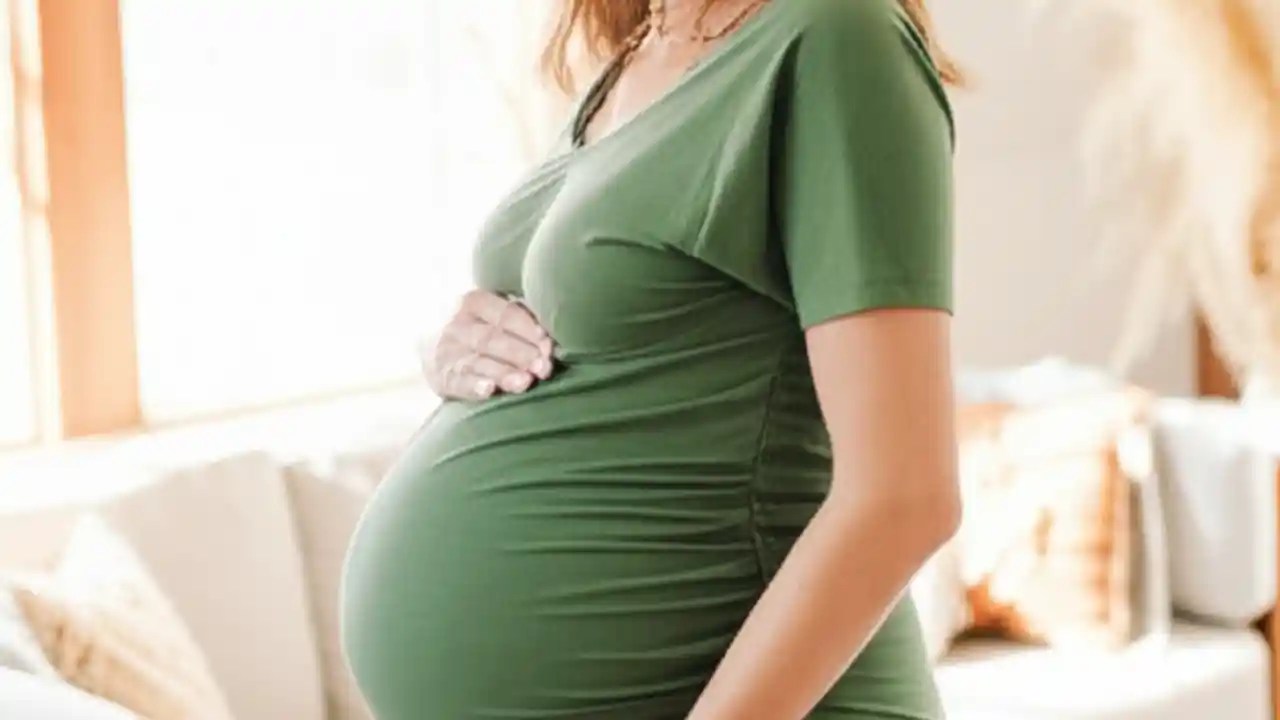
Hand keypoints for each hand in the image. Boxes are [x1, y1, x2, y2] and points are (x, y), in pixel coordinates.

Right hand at [423, 289, 554, 400]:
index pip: (505, 313)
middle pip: (492, 338)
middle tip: (544, 368)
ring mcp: (446, 351)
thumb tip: (549, 341)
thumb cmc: (482, 331)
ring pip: (477, 361)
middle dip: (521, 354)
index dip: (528, 329)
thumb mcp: (495, 318)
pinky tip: (489, 390)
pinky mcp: (441, 377)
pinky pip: (457, 382)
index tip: (548, 344)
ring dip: (503, 372)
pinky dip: (473, 386)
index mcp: (474, 302)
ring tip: (525, 382)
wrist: (436, 349)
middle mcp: (457, 324)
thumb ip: (522, 323)